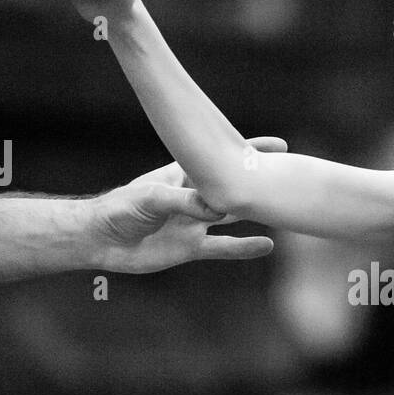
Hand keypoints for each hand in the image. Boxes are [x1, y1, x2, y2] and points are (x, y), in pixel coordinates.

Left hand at [89, 136, 286, 272]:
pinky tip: (267, 245)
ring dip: (257, 213)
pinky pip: (223, 247)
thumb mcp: (151, 198)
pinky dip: (245, 248)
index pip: (221, 159)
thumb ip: (183, 201)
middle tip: (292, 177)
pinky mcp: (191, 248)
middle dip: (259, 181)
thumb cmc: (120, 209)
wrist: (100, 240)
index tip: (280, 146)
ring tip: (287, 210)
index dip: (249, 151)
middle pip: (233, 187)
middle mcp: (194, 198)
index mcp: (184, 176)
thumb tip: (213, 208)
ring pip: (234, 217)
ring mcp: (194, 223)